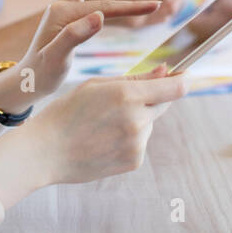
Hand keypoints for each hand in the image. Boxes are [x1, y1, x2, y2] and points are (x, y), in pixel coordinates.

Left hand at [0, 0, 160, 111]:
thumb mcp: (57, 59)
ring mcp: (62, 2)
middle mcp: (61, 1)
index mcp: (62, 13)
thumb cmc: (43, 72)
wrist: (28, 77)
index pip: (104, 4)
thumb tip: (99, 16)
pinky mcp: (65, 6)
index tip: (155, 6)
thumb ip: (75, 36)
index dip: (131, 5)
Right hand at [29, 66, 188, 184]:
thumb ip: (136, 78)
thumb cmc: (68, 111)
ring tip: (103, 124)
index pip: (176, 87)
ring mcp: (137, 144)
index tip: (185, 74)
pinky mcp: (134, 161)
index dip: (184, 79)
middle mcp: (137, 120)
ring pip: (149, 124)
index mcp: (128, 95)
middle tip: (122, 100)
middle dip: (153, 98)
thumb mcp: (97, 86)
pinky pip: (140, 142)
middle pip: (164, 104)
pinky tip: (104, 139)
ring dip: (137, 119)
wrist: (46, 151)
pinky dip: (128, 138)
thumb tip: (165, 71)